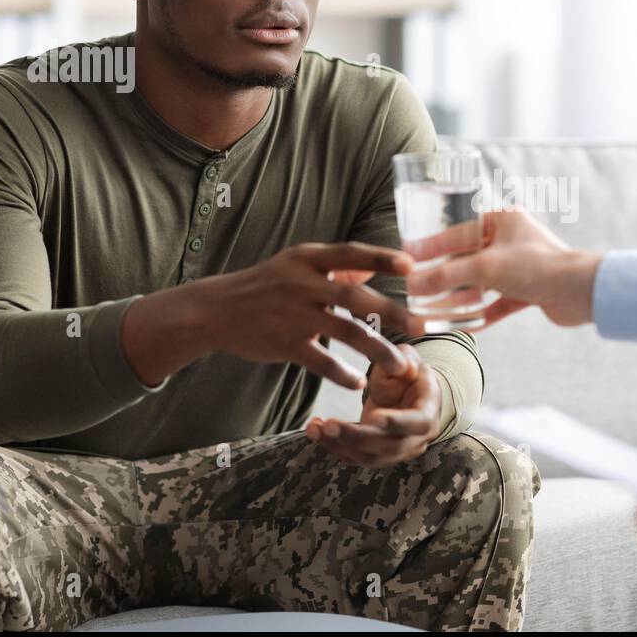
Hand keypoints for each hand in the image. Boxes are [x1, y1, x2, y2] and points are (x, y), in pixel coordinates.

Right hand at [195, 242, 424, 389]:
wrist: (214, 310)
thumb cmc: (264, 285)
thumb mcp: (296, 265)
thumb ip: (336, 267)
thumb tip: (377, 265)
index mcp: (308, 259)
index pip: (351, 253)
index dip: (382, 258)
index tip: (411, 266)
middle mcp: (302, 283)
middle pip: (356, 297)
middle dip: (392, 312)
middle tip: (422, 325)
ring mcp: (293, 315)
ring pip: (345, 332)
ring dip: (377, 350)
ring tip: (400, 365)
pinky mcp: (284, 344)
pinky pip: (321, 361)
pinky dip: (342, 374)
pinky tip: (358, 383)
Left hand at [305, 345, 441, 466]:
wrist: (408, 397)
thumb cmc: (409, 375)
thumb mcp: (411, 361)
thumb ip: (406, 360)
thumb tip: (403, 367)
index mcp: (428, 414)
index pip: (416, 423)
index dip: (397, 423)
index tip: (374, 417)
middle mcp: (415, 440)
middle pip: (388, 446)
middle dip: (356, 437)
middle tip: (329, 424)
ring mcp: (395, 453)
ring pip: (367, 457)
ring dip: (338, 445)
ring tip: (314, 428)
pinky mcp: (375, 455)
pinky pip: (354, 457)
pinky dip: (332, 446)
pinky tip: (314, 430)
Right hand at [405, 210, 602, 327]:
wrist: (580, 292)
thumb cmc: (536, 267)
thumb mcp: (483, 268)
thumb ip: (445, 276)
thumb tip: (413, 287)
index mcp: (503, 220)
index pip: (457, 231)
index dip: (430, 245)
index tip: (408, 255)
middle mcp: (512, 239)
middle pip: (468, 258)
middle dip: (443, 276)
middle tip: (416, 287)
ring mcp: (521, 266)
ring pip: (482, 282)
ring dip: (459, 297)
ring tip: (432, 308)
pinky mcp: (529, 290)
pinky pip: (498, 302)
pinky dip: (481, 313)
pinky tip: (463, 325)